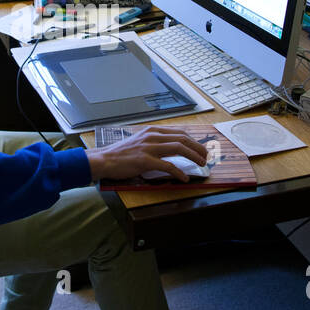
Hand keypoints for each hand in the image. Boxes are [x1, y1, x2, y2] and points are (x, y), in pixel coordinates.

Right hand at [85, 126, 209, 182]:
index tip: (201, 148)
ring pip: (179, 148)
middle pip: (183, 139)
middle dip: (198, 148)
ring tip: (201, 164)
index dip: (193, 140)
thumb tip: (171, 147)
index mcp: (152, 131)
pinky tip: (184, 178)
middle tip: (205, 156)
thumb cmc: (121, 153)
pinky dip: (179, 172)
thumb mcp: (139, 141)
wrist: (104, 160)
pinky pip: (167, 165)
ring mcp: (149, 148)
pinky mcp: (145, 161)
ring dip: (193, 156)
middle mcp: (152, 136)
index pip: (179, 132)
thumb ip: (154, 141)